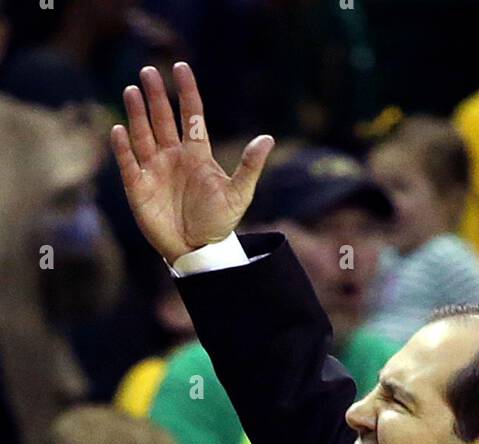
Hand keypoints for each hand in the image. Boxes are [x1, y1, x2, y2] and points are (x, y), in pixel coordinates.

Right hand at [110, 62, 273, 263]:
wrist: (198, 251)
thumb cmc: (219, 223)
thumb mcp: (239, 195)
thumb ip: (250, 166)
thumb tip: (268, 139)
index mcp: (197, 154)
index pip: (191, 115)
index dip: (186, 91)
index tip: (181, 67)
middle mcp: (173, 156)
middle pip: (163, 118)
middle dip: (156, 95)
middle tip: (148, 70)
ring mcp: (154, 169)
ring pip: (143, 134)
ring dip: (137, 113)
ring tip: (132, 90)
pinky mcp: (138, 187)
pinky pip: (128, 162)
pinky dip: (122, 147)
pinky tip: (119, 130)